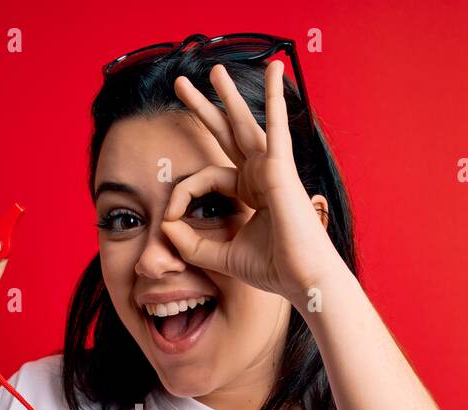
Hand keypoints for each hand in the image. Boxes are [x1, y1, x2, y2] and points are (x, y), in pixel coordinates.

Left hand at [160, 60, 343, 302]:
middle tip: (180, 85)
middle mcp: (260, 175)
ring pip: (244, 124)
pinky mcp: (282, 169)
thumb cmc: (273, 270)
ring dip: (228, 95)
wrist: (302, 280)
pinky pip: (275, 127)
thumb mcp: (221, 257)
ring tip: (214, 70)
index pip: (206, 178)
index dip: (182, 194)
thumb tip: (165, 226)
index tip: (168, 219)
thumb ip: (192, 244)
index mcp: (249, 192)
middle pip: (225, 134)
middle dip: (202, 109)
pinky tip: (274, 70)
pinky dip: (274, 99)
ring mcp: (272, 169)